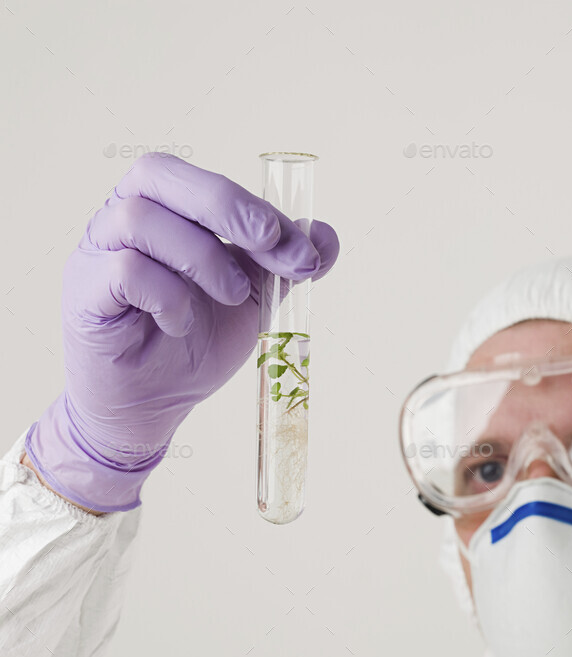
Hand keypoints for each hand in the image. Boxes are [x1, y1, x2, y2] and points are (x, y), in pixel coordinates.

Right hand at [25, 153, 338, 511]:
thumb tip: (327, 235)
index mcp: (162, 212)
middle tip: (269, 241)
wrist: (150, 407)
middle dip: (226, 204)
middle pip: (159, 174)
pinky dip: (167, 296)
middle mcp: (121, 220)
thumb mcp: (249, 302)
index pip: (203, 182)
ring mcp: (96, 254)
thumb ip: (280, 267)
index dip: (256, 206)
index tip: (302, 250)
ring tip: (232, 296)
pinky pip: (124, 272)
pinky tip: (181, 325)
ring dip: (201, 257)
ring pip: (141, 219)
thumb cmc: (192, 346)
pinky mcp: (84, 294)